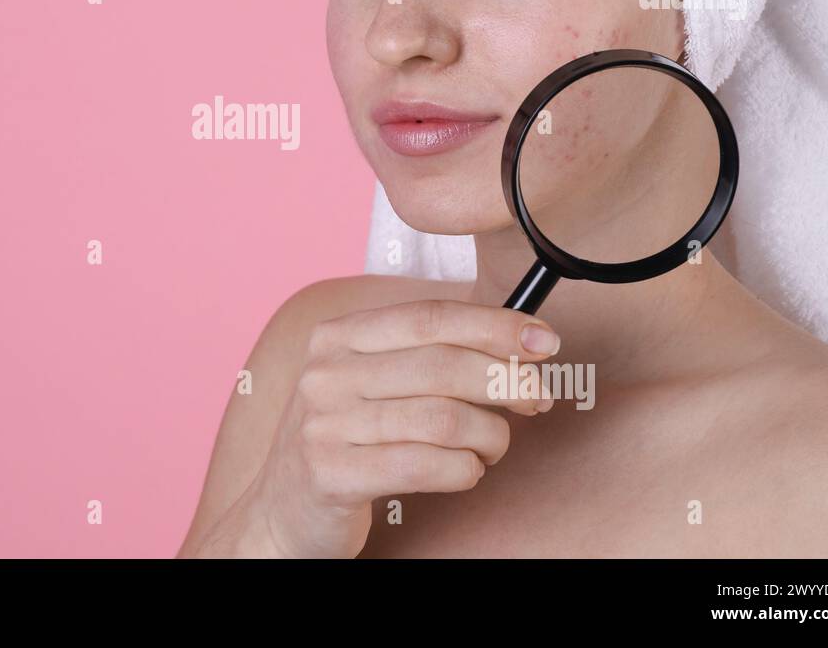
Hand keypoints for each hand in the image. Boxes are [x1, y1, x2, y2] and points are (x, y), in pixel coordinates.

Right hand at [232, 298, 559, 557]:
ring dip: (490, 436)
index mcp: (337, 336)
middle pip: (442, 364)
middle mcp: (325, 373)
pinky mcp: (331, 475)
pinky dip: (464, 470)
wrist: (282, 511)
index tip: (545, 340)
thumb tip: (520, 343)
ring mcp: (323, 424)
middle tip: (537, 401)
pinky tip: (466, 471)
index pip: (429, 316)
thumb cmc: (346, 440)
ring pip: (443, 419)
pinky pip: (425, 466)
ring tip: (492, 446)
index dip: (494, 325)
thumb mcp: (370, 383)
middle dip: (507, 381)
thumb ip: (427, 356)